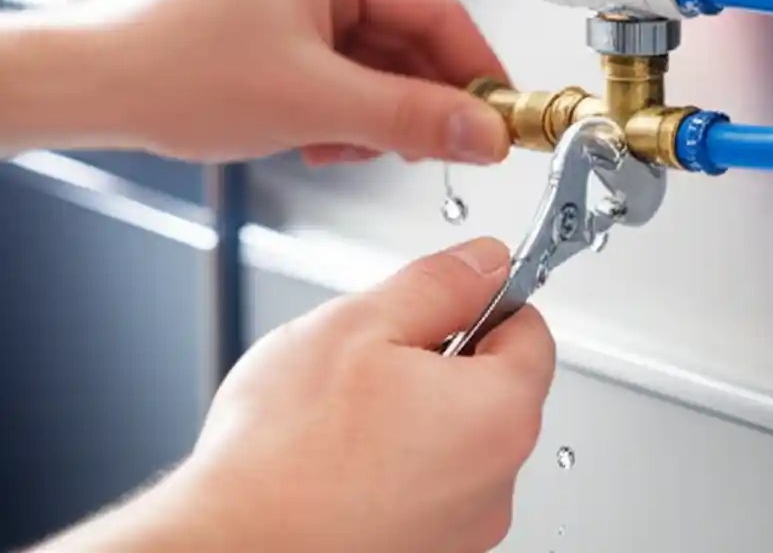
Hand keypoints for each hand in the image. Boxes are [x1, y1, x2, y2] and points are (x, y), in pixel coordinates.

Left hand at [6, 0, 510, 163]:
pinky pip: (341, 63)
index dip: (476, 69)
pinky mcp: (277, 14)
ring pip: (375, 56)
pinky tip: (320, 134)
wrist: (88, 88)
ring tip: (344, 143)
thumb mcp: (313, 104)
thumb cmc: (167, 70)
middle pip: (405, 33)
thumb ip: (412, 120)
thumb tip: (485, 133)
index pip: (433, 5)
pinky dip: (343, 106)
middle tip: (440, 149)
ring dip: (374, 111)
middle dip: (414, 100)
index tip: (505, 117)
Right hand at [40, 238, 554, 552]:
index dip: (484, 301)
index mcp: (499, 415)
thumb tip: (485, 262)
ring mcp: (463, 528)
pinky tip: (340, 461)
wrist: (228, 547)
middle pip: (494, 387)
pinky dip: (394, 467)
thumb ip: (439, 284)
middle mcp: (497, 481)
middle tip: (373, 360)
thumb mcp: (360, 325)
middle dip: (441, 360)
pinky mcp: (427, 551)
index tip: (445, 299)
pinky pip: (427, 488)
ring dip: (414, 415)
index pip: (530, 329)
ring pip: (455, 439)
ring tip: (345, 417)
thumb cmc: (281, 454)